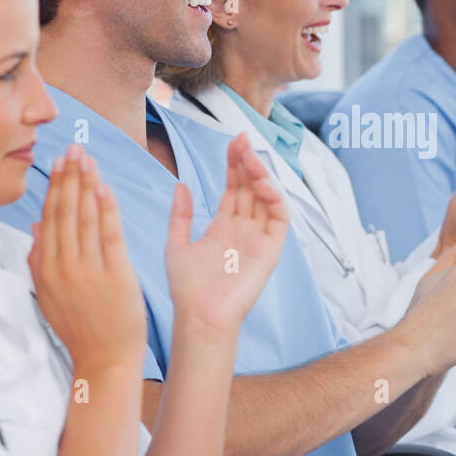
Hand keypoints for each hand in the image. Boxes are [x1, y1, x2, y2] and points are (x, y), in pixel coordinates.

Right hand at [29, 145, 145, 372]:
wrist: (104, 360)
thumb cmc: (80, 329)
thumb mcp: (48, 296)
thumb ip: (39, 261)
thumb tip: (35, 228)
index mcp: (44, 269)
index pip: (49, 218)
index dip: (54, 188)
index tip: (58, 162)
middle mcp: (62, 267)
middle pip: (64, 212)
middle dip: (69, 177)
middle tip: (74, 148)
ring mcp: (87, 271)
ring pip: (84, 218)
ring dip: (86, 184)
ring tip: (87, 158)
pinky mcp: (114, 275)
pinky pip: (108, 235)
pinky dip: (105, 209)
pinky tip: (104, 187)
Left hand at [166, 132, 288, 336]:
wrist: (199, 316)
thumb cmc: (187, 288)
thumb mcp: (176, 245)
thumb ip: (181, 215)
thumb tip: (181, 184)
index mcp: (223, 226)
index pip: (234, 187)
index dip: (234, 164)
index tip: (231, 143)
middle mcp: (243, 229)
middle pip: (251, 188)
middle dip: (248, 162)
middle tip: (242, 140)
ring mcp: (258, 239)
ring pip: (266, 198)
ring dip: (261, 175)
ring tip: (250, 156)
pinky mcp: (270, 250)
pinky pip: (278, 219)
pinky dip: (274, 199)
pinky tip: (263, 183)